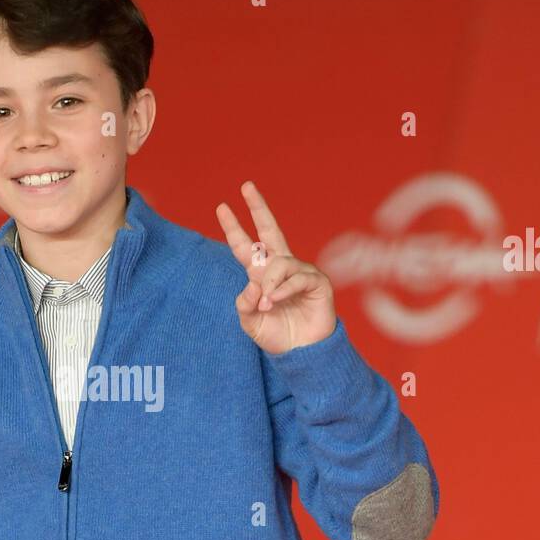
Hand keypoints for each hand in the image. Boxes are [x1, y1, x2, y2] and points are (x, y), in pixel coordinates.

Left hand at [216, 180, 336, 354]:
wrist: (301, 353)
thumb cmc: (277, 336)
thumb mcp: (251, 323)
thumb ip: (245, 305)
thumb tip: (251, 285)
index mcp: (262, 275)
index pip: (246, 247)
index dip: (234, 228)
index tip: (222, 207)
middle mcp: (281, 268)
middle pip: (270, 231)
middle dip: (258, 208)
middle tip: (246, 186)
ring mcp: (301, 272)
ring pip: (279, 264)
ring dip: (269, 283)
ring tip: (266, 304)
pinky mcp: (317, 282)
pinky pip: (296, 278)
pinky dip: (283, 289)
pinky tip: (276, 300)